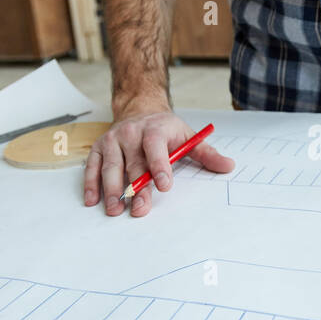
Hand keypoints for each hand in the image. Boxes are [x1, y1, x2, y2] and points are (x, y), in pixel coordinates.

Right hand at [83, 110, 233, 215]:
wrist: (139, 109)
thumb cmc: (165, 129)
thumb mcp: (188, 136)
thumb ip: (207, 153)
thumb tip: (228, 166)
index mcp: (155, 129)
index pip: (156, 147)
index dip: (160, 166)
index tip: (165, 185)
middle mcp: (131, 133)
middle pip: (133, 164)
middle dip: (136, 188)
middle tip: (139, 210)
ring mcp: (113, 140)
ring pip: (111, 167)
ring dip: (112, 190)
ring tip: (115, 210)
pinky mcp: (99, 148)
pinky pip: (92, 167)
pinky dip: (91, 184)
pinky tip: (93, 201)